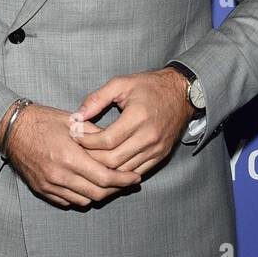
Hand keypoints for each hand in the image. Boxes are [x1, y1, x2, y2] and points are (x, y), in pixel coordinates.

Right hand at [4, 104, 141, 208]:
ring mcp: (49, 185)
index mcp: (69, 157)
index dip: (124, 180)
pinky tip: (89, 186)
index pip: (104, 177)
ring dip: (100, 194)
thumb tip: (116, 146)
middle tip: (128, 182)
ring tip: (110, 184)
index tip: (135, 177)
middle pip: (97, 193)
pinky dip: (82, 196)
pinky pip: (68, 201)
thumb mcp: (72, 122)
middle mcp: (60, 175)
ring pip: (84, 201)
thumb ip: (95, 136)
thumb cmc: (43, 121)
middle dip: (116, 189)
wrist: (12, 129)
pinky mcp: (42, 190)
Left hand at [70, 68, 194, 176]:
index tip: (75, 136)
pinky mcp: (160, 156)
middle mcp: (149, 136)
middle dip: (91, 157)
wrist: (182, 94)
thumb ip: (97, 98)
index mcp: (138, 117)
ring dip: (104, 168)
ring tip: (89, 160)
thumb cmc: (150, 86)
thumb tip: (77, 116)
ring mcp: (156, 149)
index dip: (87, 141)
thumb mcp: (121, 84)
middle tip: (78, 150)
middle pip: (113, 160)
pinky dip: (120, 173)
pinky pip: (137, 172)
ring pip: (124, 170)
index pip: (107, 140)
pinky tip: (107, 167)